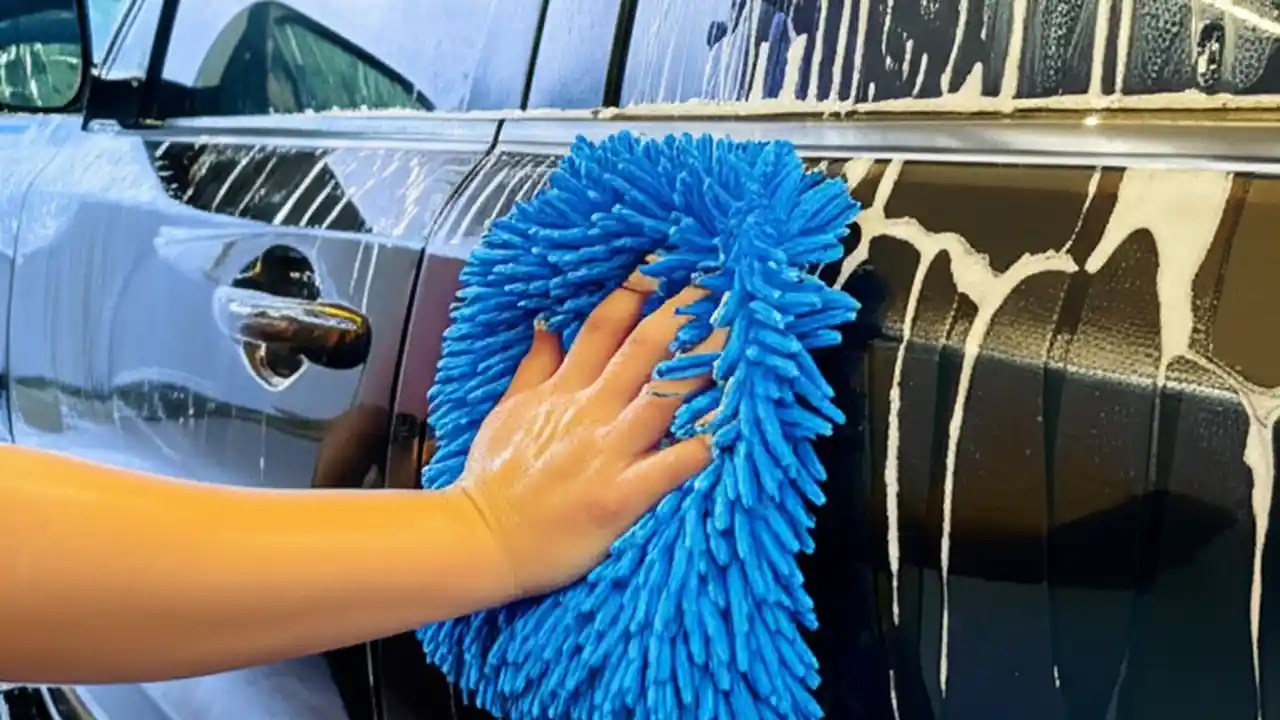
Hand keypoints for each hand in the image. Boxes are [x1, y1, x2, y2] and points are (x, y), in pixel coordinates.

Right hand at [442, 272, 722, 599]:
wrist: (480, 540)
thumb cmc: (494, 481)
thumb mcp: (507, 411)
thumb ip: (534, 366)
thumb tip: (548, 323)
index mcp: (564, 390)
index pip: (604, 324)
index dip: (638, 290)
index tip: (669, 265)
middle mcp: (589, 412)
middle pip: (645, 348)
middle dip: (685, 311)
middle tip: (724, 282)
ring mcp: (605, 453)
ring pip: (664, 397)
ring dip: (704, 367)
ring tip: (742, 339)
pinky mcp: (618, 497)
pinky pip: (668, 468)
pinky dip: (700, 448)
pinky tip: (731, 430)